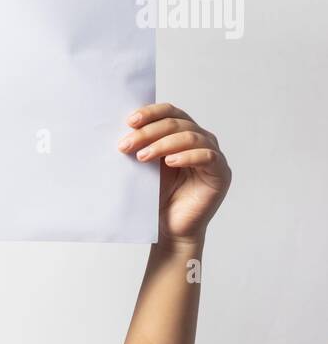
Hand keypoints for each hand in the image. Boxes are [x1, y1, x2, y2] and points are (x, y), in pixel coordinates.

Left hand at [117, 102, 231, 248]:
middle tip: (127, 145)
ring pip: (190, 137)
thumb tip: (123, 131)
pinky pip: (207, 157)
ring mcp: (213, 155)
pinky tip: (170, 162)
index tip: (129, 121)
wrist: (170, 231)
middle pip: (177, 124)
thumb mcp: (147, 169)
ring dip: (163, 144)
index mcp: (183, 134)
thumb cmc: (159, 200)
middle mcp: (201, 140)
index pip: (170, 113)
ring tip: (143, 156)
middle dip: (149, 132)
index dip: (151, 113)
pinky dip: (187, 156)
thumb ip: (142, 147)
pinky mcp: (220, 174)